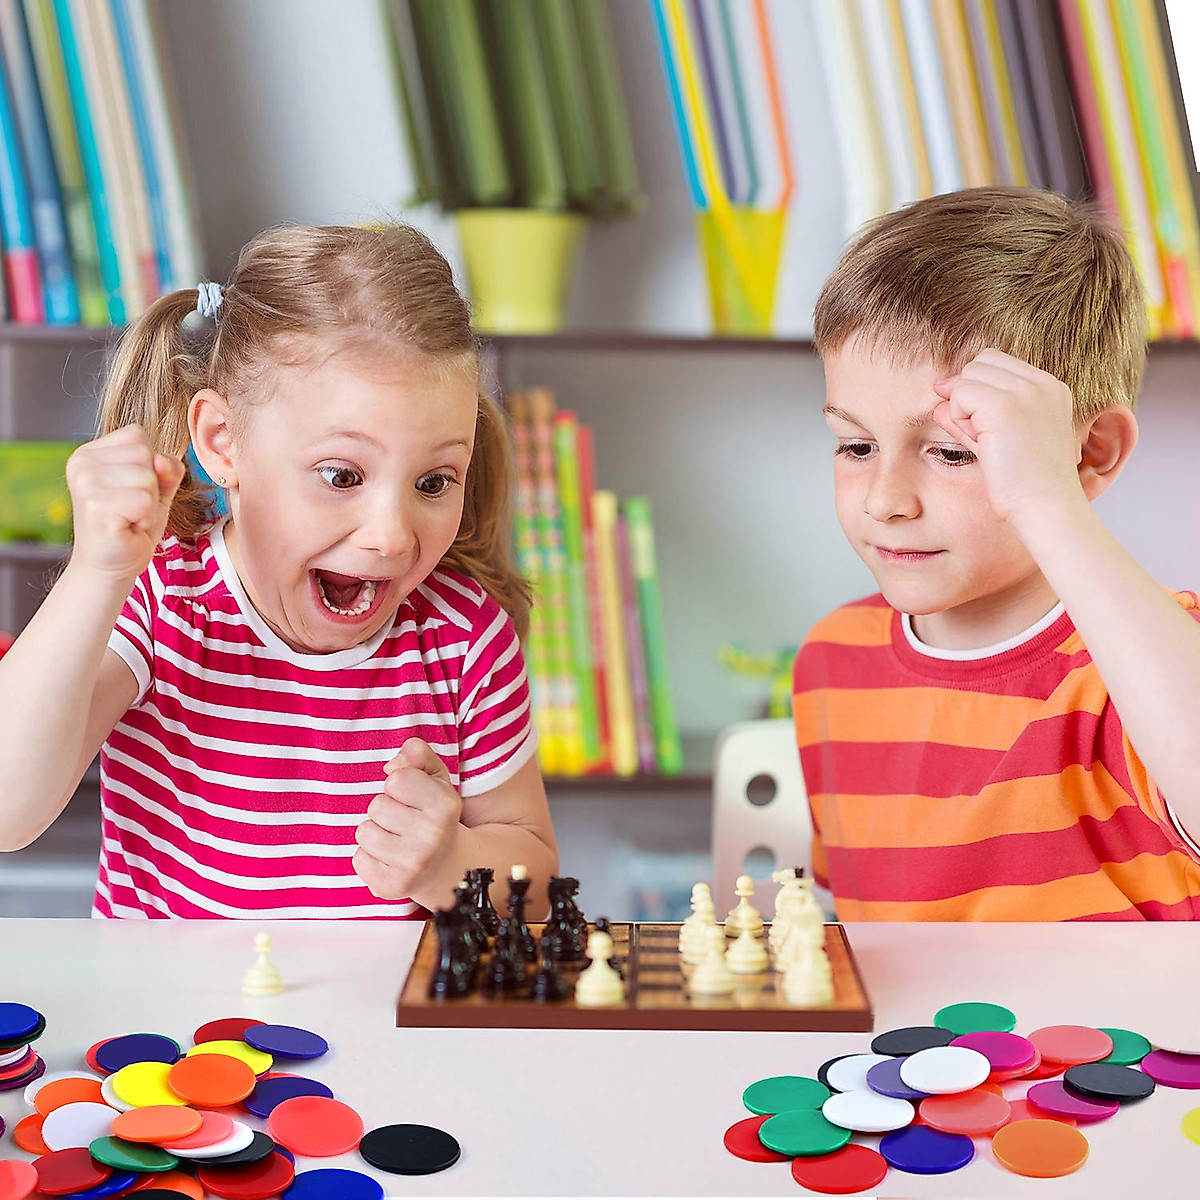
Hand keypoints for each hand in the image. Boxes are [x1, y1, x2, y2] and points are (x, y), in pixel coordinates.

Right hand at [65, 425, 184, 582]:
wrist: (111, 566)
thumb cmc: (132, 524)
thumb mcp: (158, 488)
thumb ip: (167, 467)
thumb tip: (161, 461)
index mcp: (89, 452)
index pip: (138, 435)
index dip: (149, 466)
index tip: (131, 490)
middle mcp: (81, 463)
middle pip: (145, 454)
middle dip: (151, 486)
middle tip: (131, 508)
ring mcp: (86, 484)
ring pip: (148, 478)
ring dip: (149, 504)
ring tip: (129, 518)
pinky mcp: (97, 508)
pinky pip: (145, 501)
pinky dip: (146, 518)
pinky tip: (127, 527)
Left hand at [353, 738, 463, 900]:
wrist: (452, 869)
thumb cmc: (436, 816)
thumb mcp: (437, 779)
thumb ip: (418, 754)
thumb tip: (391, 765)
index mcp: (446, 805)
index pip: (396, 779)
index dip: (400, 786)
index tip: (414, 800)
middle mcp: (433, 835)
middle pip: (376, 806)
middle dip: (386, 810)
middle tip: (406, 823)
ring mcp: (414, 864)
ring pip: (364, 832)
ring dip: (376, 834)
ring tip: (398, 841)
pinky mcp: (394, 886)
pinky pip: (359, 860)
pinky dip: (370, 859)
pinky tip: (392, 860)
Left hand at [932, 348, 1085, 526]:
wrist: (1046, 506)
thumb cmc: (1026, 482)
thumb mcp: (1002, 439)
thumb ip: (974, 414)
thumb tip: (940, 394)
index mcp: (1050, 387)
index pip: (997, 363)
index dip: (978, 391)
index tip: (985, 426)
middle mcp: (1041, 382)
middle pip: (980, 363)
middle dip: (969, 396)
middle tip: (982, 434)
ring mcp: (1024, 391)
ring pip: (967, 377)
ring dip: (963, 408)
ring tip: (984, 439)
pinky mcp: (1002, 405)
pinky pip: (959, 394)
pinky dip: (958, 418)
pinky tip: (978, 441)